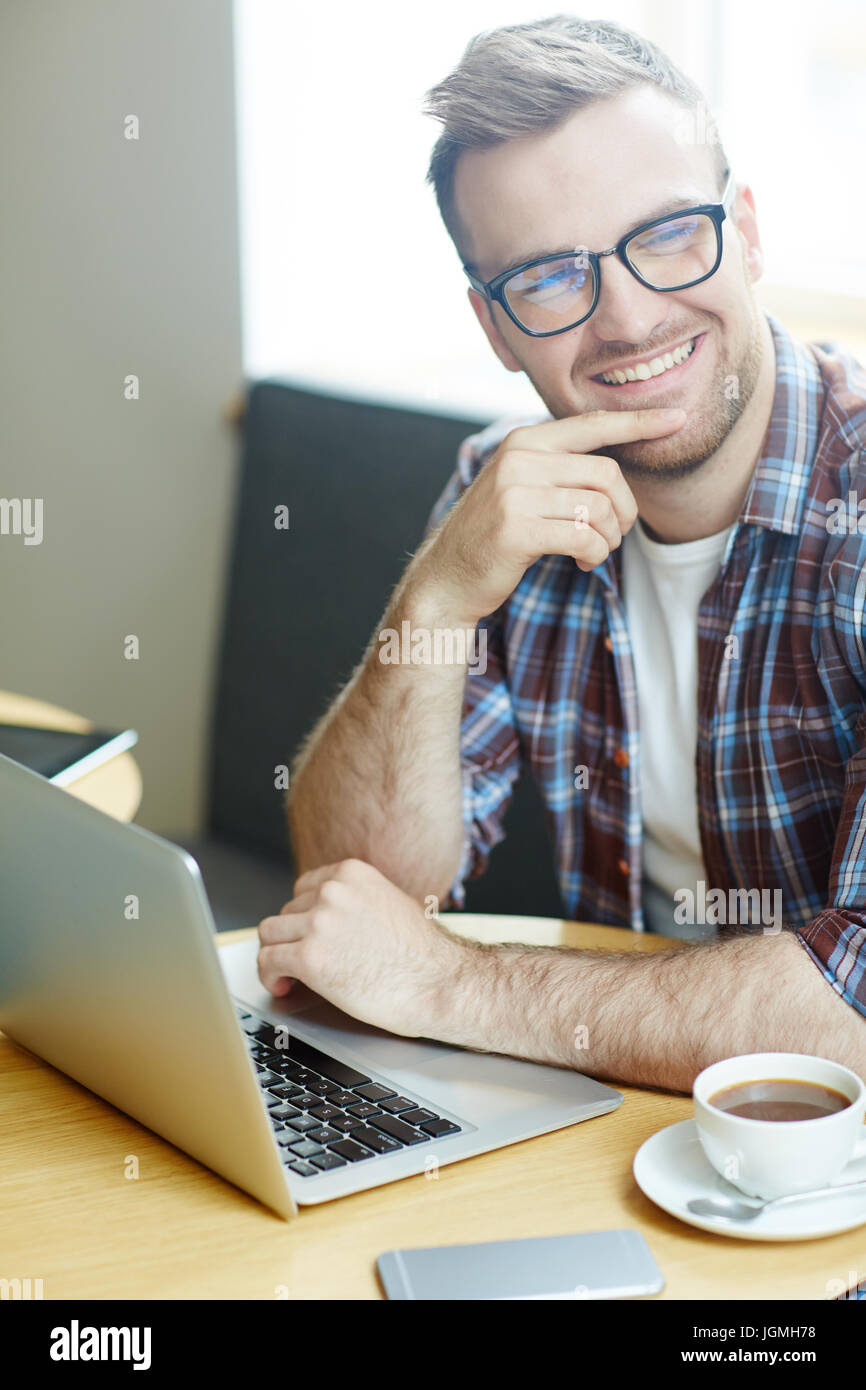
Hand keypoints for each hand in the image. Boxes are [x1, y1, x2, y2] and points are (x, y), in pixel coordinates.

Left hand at [256, 859, 468, 1037]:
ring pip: (269, 934)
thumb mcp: (389, 903)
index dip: (303, 918)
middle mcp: (332, 891)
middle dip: (293, 940)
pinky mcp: (309, 957)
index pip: (303, 889)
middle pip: (286, 912)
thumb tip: (328, 918)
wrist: (440, 982)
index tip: (307, 937)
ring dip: (276, 956)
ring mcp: (319, 923)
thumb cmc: (424, 953)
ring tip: (289, 975)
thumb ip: (355, 902)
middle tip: (305, 963)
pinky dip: (269, 976)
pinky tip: (284, 986)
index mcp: (351, 873)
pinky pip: (267, 961)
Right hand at [413, 407, 684, 624]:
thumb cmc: (495, 534)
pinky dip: (594, 554)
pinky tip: (582, 562)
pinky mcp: (517, 529)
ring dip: (609, 538)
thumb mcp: (521, 486)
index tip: (677, 419)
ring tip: (595, 551)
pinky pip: (583, 537)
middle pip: (606, 474)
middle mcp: (519, 459)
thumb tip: (616, 466)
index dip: (639, 422)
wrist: (447, 576)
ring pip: (599, 508)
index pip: (593, 425)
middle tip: (616, 534)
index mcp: (525, 441)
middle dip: (624, 510)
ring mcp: (515, 493)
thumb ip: (558, 467)